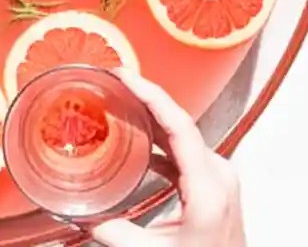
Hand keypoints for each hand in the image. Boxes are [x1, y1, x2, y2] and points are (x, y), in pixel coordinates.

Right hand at [92, 70, 245, 246]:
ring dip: (152, 116)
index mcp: (208, 189)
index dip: (152, 96)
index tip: (126, 77)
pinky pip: (184, 150)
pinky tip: (139, 137)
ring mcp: (219, 178)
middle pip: (180, 123)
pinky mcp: (214, 184)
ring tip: (123, 100)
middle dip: (146, 97)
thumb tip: (87, 217)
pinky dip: (160, 139)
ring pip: (182, 134)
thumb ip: (116, 233)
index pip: (180, 126)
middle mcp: (219, 176)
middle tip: (116, 80)